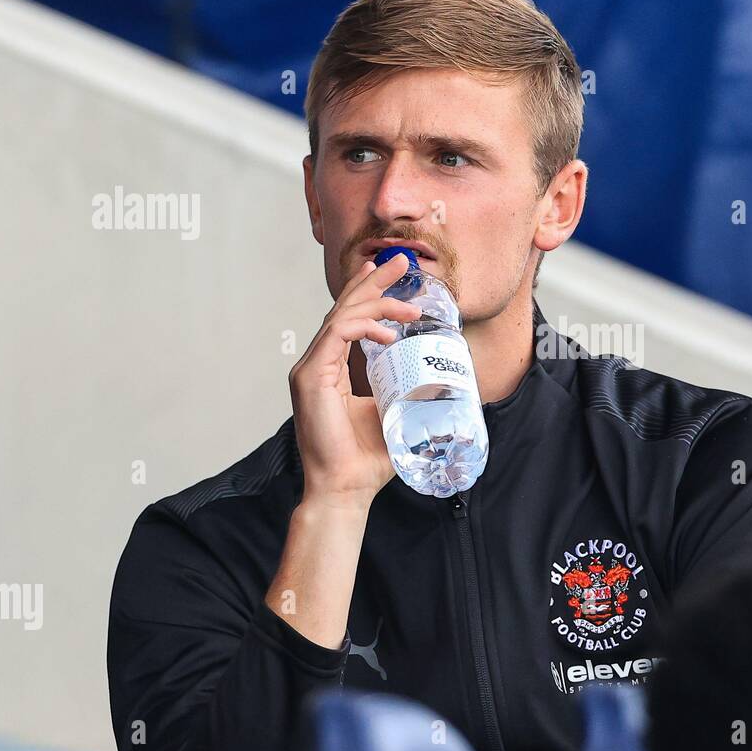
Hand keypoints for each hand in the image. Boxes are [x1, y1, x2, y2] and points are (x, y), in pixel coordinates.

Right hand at [288, 252, 421, 508]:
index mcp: (333, 368)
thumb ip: (406, 388)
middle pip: (344, 307)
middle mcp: (318, 364)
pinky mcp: (309, 379)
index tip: (397, 274)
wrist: (347, 488)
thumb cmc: (369, 458)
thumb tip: (442, 375)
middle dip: (374, 281)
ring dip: (377, 303)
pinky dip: (364, 327)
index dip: (371, 291)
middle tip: (401, 261)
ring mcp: (310, 370)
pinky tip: (390, 334)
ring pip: (341, 316)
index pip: (350, 318)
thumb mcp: (396, 411)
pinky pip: (336, 335)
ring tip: (410, 306)